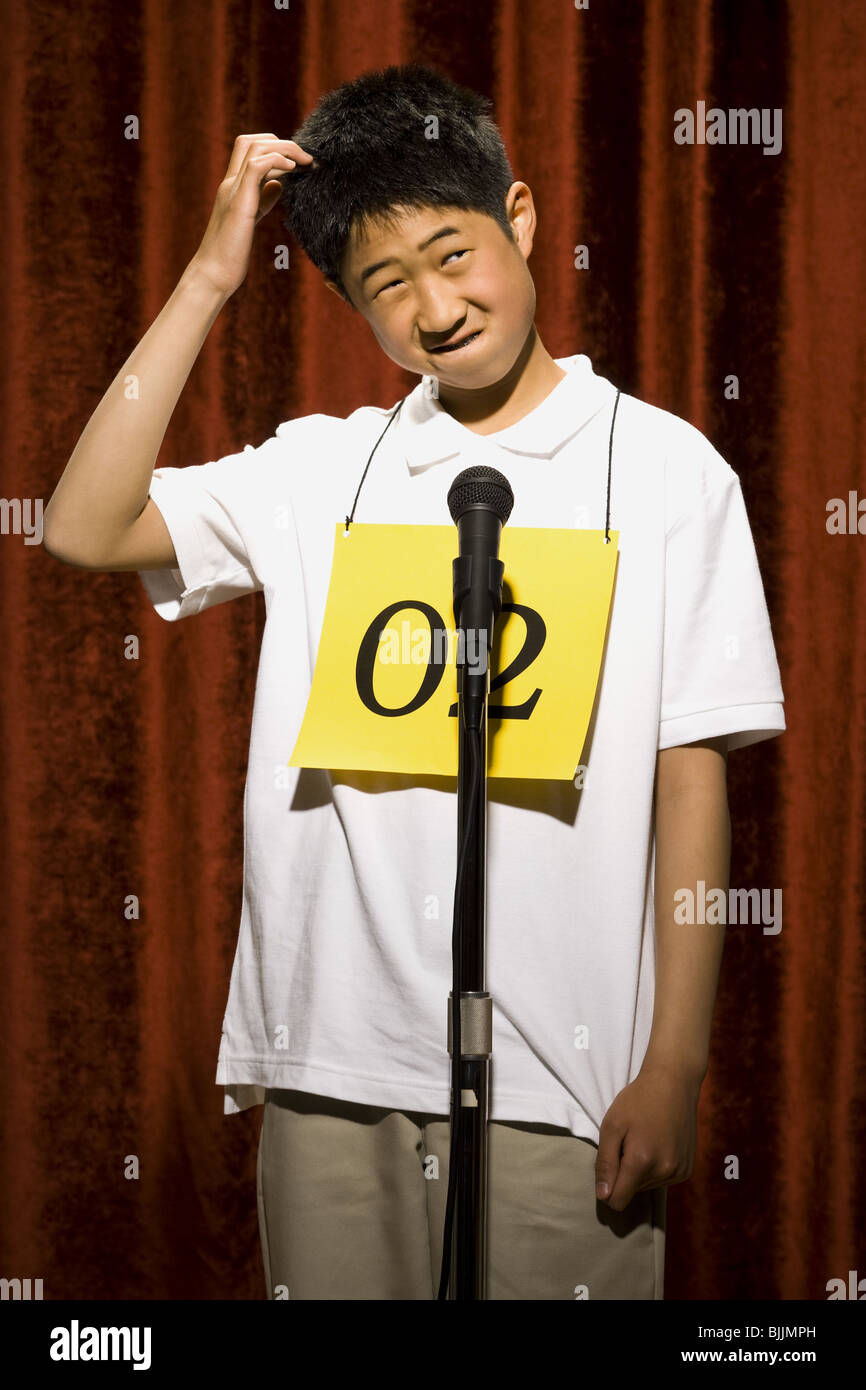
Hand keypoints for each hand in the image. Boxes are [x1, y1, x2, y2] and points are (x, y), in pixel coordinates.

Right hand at [188, 133, 314, 298]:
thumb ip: (263, 200)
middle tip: (307, 160)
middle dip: (282, 143)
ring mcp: (232, 191)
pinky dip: (276, 161)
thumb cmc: (230, 254)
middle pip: (250, 141)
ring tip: (305, 162)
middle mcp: (230, 183)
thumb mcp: (251, 219)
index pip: (248, 149)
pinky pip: (255, 166)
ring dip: (285, 149)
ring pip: (254, 147)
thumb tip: (278, 185)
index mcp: (232, 187)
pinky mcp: (239, 203)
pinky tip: (292, 170)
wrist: (213, 275)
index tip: (298, 163)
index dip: (275, 148)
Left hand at [594, 1061, 701, 1212]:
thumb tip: (603, 1196)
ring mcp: (679, 1172)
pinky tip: (657, 1144)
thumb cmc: (638, 1101)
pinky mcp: (688, 1170)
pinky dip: (656, 1168)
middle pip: (632, 1192)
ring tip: (644, 1140)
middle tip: (629, 1143)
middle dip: (625, 1173)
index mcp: (642, 1161)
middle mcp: (664, 1171)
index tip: (607, 1169)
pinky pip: (662, 1180)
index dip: (607, 1189)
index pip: (618, 1201)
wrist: (674, 1084)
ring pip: (647, 1187)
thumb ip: (605, 1163)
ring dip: (640, 1170)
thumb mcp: (612, 1126)